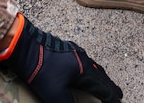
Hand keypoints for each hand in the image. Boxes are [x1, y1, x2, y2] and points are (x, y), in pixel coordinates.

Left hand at [0, 14, 122, 102]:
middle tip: (118, 94)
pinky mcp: (64, 48)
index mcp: (84, 69)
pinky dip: (89, 69)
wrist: (24, 46)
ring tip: (103, 82)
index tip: (118, 102)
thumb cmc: (40, 69)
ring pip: (92, 66)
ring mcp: (73, 51)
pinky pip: (83, 60)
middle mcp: (82, 58)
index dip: (111, 97)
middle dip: (109, 86)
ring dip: (100, 77)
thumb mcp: (55, 94)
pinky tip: (82, 69)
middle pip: (100, 75)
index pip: (102, 87)